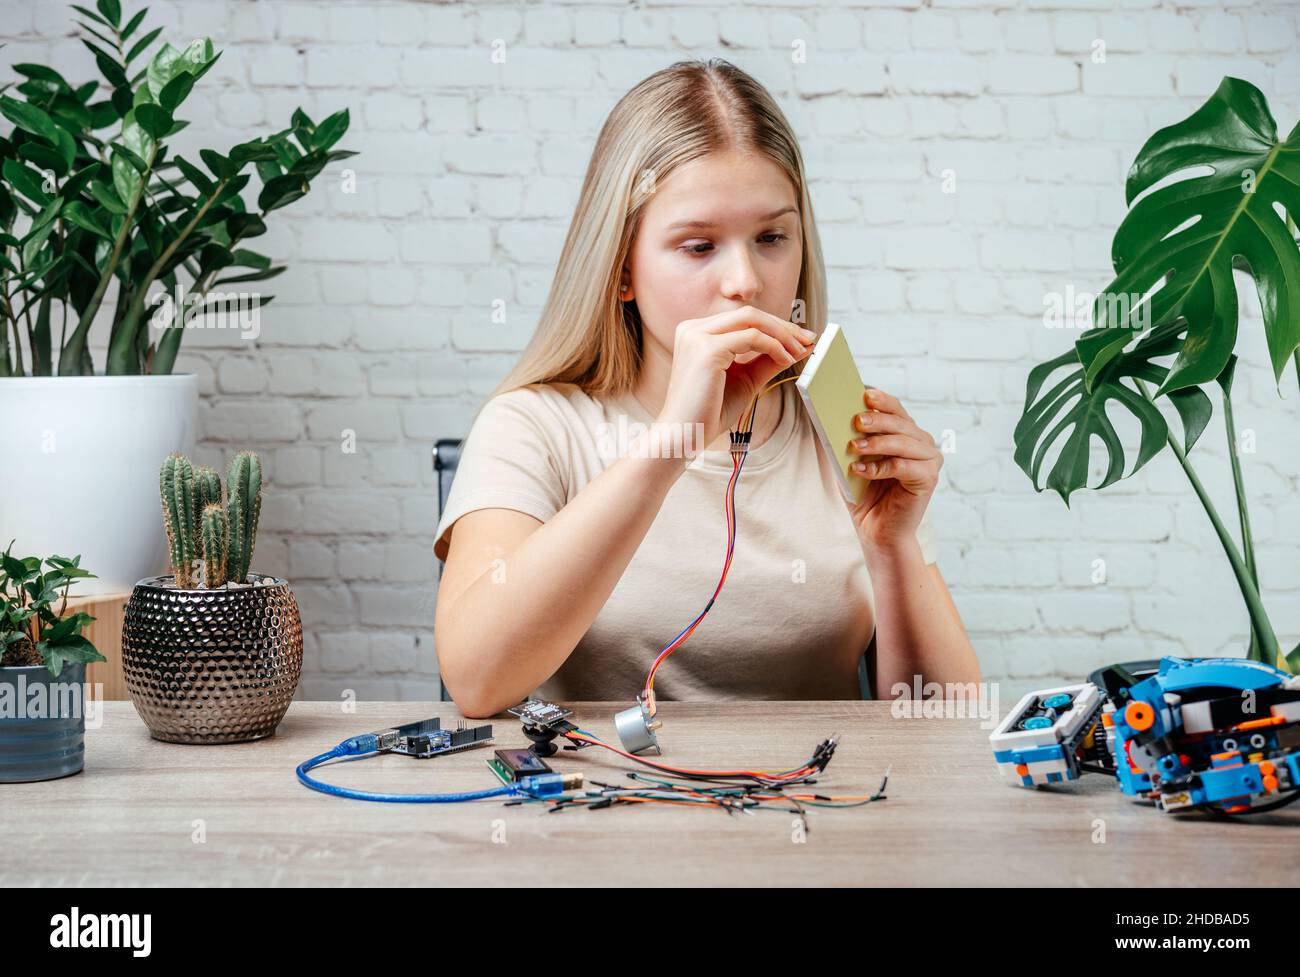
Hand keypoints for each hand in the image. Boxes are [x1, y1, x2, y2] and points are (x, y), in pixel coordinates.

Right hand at [657, 305, 815, 447]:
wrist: (684, 435)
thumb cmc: (709, 411)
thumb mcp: (747, 379)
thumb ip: (768, 360)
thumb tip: (799, 347)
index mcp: (697, 333)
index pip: (743, 319)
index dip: (776, 326)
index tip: (801, 338)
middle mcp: (693, 328)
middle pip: (749, 314)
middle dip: (783, 326)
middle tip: (808, 340)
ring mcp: (697, 336)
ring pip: (752, 319)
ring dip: (782, 334)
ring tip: (799, 351)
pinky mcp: (706, 349)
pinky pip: (752, 337)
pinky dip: (774, 346)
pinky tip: (786, 360)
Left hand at [845, 388, 942, 555]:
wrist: (877, 530)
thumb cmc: (865, 494)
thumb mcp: (852, 461)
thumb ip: (849, 440)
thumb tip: (833, 418)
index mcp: (906, 433)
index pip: (896, 410)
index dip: (882, 401)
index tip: (865, 394)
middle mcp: (922, 443)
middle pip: (901, 423)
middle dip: (878, 420)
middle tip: (856, 420)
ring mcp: (929, 460)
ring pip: (904, 442)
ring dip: (877, 443)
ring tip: (854, 447)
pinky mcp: (928, 479)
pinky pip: (903, 466)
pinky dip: (881, 467)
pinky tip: (860, 470)